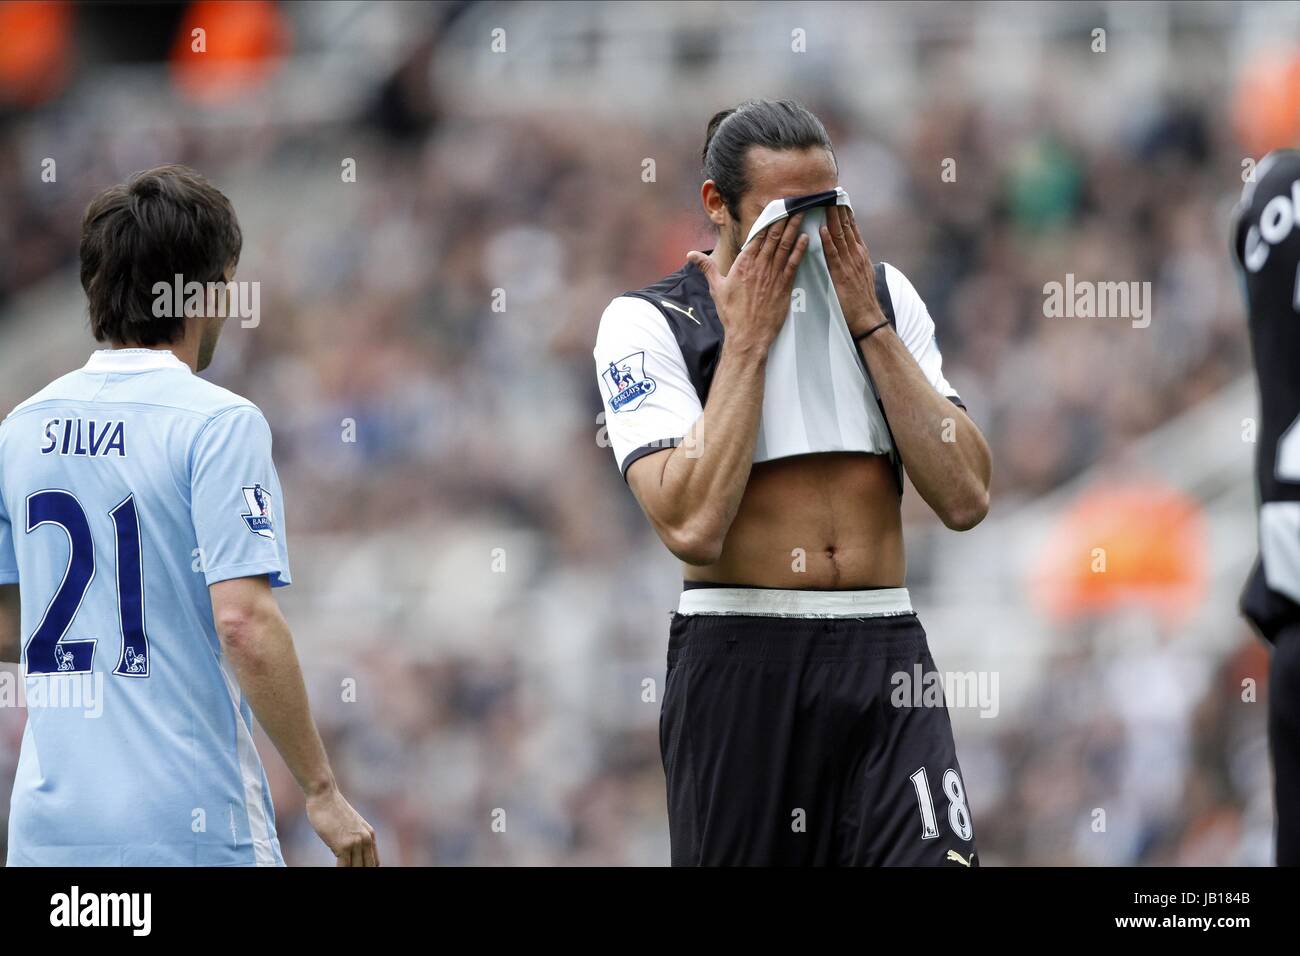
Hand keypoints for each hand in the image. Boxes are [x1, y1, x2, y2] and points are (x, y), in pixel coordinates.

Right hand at [306, 786, 379, 866]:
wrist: (324, 796)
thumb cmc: (332, 810)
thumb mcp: (350, 825)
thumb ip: (354, 838)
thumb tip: (348, 855)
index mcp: (370, 835)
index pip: (374, 862)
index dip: (366, 869)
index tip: (357, 869)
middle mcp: (366, 839)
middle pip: (368, 867)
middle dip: (360, 871)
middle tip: (349, 869)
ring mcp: (356, 842)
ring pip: (357, 868)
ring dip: (350, 871)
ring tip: (342, 868)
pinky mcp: (344, 845)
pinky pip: (345, 867)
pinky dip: (341, 871)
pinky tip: (336, 869)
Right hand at [688, 212, 808, 354]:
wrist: (747, 335)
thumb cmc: (731, 313)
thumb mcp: (716, 288)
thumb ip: (706, 267)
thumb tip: (690, 254)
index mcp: (743, 264)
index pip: (757, 236)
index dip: (766, 220)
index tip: (773, 206)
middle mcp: (759, 266)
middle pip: (773, 237)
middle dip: (783, 218)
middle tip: (792, 203)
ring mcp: (773, 276)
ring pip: (785, 246)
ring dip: (793, 228)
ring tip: (801, 213)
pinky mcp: (784, 286)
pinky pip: (793, 263)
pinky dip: (799, 249)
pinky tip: (805, 237)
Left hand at [821, 204, 886, 336]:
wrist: (868, 317)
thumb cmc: (861, 299)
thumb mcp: (860, 273)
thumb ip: (853, 259)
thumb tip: (848, 249)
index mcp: (860, 253)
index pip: (852, 227)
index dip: (845, 211)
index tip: (839, 196)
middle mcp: (856, 255)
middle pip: (846, 227)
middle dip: (838, 208)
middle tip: (831, 191)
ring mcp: (850, 264)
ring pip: (840, 236)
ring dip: (832, 218)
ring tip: (825, 202)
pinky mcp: (842, 275)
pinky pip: (834, 255)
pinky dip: (828, 241)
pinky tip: (822, 229)